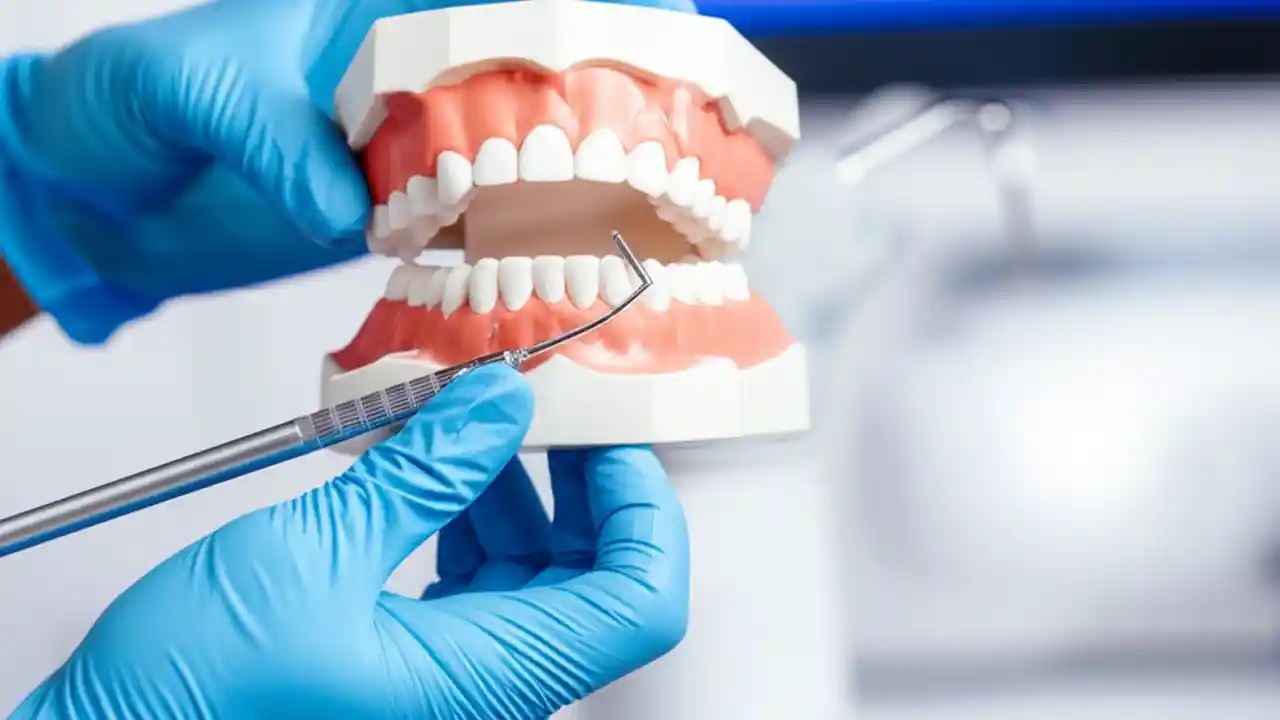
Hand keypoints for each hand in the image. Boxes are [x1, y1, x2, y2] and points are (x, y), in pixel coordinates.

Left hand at [0, 0, 696, 342]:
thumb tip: (347, 206)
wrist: (91, 188)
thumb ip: (274, 138)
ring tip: (650, 198)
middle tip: (680, 127)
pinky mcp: (394, 211)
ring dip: (581, 173)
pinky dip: (516, 238)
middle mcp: (404, 71)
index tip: (659, 18)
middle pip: (534, 69)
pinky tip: (559, 255)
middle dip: (614, 92)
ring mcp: (407, 143)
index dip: (583, 8)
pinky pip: (471, 220)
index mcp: (371, 12)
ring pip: (517, 147)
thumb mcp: (193, 93)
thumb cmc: (123, 104)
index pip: (491, 0)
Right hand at [12, 364, 688, 718]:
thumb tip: (502, 402)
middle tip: (550, 407)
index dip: (645, 507)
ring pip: (536, 578)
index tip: (612, 431)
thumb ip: (423, 472)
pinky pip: (478, 585)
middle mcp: (486, 689)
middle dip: (582, 483)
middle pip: (596, 581)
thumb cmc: (189, 691)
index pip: (638, 599)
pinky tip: (429, 466)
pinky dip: (468, 517)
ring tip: (477, 419)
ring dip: (519, 490)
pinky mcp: (413, 662)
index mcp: (486, 680)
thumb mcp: (314, 551)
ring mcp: (452, 679)